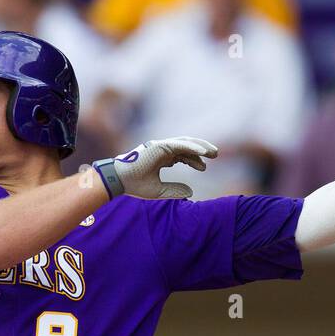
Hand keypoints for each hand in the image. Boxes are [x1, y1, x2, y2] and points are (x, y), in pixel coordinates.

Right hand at [93, 136, 217, 200]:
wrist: (119, 180)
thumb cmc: (135, 185)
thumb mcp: (159, 190)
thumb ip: (175, 190)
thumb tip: (191, 192)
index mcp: (161, 158)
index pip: (182, 155)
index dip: (194, 160)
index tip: (204, 167)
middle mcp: (162, 150)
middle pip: (186, 146)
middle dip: (201, 150)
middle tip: (215, 155)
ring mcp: (161, 146)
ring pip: (186, 143)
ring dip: (200, 146)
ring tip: (213, 152)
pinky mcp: (159, 146)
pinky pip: (180, 145)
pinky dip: (192, 148)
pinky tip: (203, 153)